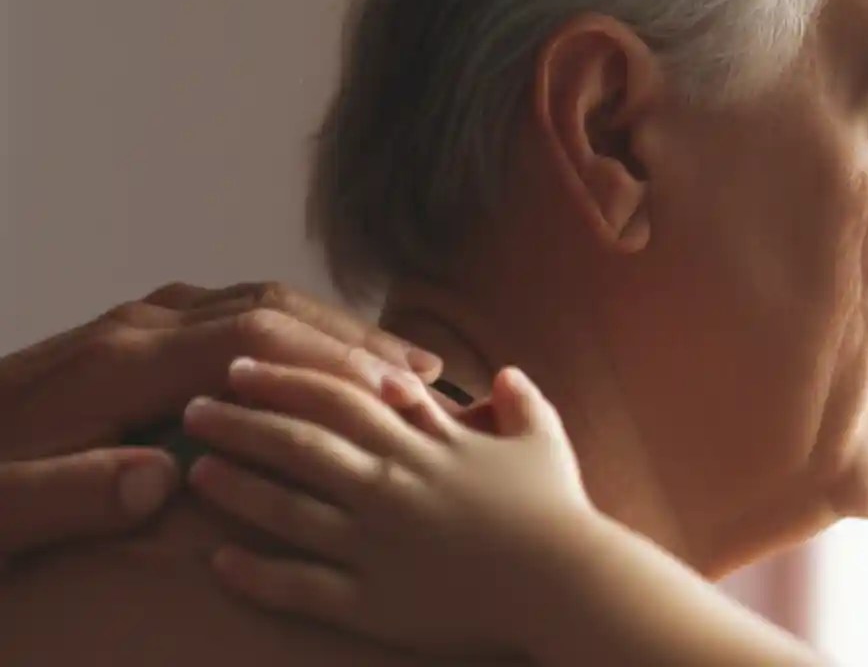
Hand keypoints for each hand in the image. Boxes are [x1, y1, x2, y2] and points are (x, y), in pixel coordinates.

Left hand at [0, 281, 442, 559]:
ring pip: (258, 304)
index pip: (248, 341)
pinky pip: (237, 314)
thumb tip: (161, 481)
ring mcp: (138, 323)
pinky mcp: (138, 334)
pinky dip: (298, 332)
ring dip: (333, 330)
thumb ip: (68, 496)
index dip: (329, 362)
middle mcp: (136, 327)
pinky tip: (329, 360)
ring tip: (398, 363)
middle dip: (353, 339)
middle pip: (268, 309)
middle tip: (424, 372)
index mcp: (116, 364)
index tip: (394, 391)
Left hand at [183, 358, 592, 656]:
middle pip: (297, 444)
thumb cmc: (558, 510)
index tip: (244, 367)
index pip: (338, 395)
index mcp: (421, 446)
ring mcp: (375, 545)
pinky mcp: (374, 601)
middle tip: (197, 408)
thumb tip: (504, 374)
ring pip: (286, 509)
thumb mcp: (543, 440)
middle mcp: (388, 487)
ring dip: (236, 487)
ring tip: (197, 470)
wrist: (568, 583)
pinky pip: (300, 587)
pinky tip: (219, 562)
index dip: (287, 376)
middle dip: (241, 422)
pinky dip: (256, 574)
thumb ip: (519, 401)